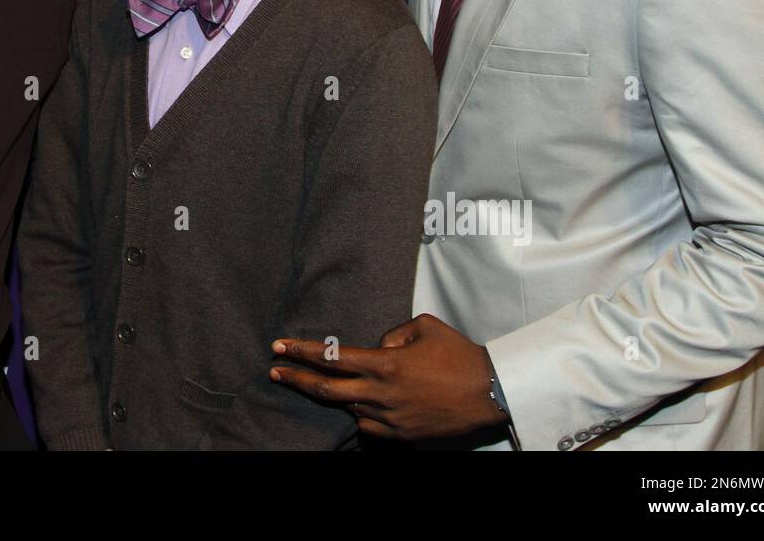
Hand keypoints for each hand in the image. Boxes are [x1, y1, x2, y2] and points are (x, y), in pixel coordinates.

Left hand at [269, 313, 505, 439]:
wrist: (490, 392)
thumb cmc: (458, 354)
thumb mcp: (423, 326)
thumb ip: (392, 333)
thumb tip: (377, 345)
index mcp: (384, 364)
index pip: (331, 357)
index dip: (301, 351)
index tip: (278, 347)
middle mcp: (381, 394)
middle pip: (327, 390)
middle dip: (296, 380)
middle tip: (274, 373)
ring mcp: (390, 419)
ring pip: (348, 408)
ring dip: (332, 397)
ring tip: (318, 384)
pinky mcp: (402, 437)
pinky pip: (369, 427)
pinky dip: (360, 414)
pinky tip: (359, 405)